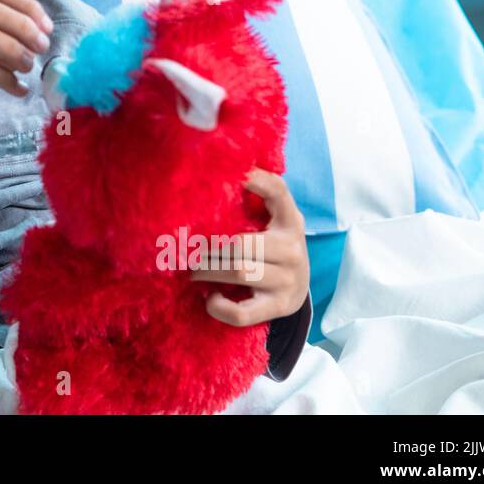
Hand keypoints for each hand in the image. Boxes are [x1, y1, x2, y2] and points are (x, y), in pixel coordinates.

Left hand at [187, 168, 309, 326]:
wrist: (298, 288)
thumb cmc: (273, 246)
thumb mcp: (273, 221)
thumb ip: (255, 201)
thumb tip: (211, 172)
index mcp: (290, 221)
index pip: (278, 191)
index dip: (256, 178)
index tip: (232, 172)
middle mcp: (292, 249)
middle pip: (240, 242)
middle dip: (205, 246)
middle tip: (185, 248)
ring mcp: (288, 281)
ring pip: (238, 272)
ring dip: (206, 270)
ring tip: (191, 269)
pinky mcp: (279, 308)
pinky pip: (242, 312)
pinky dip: (219, 306)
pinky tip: (211, 298)